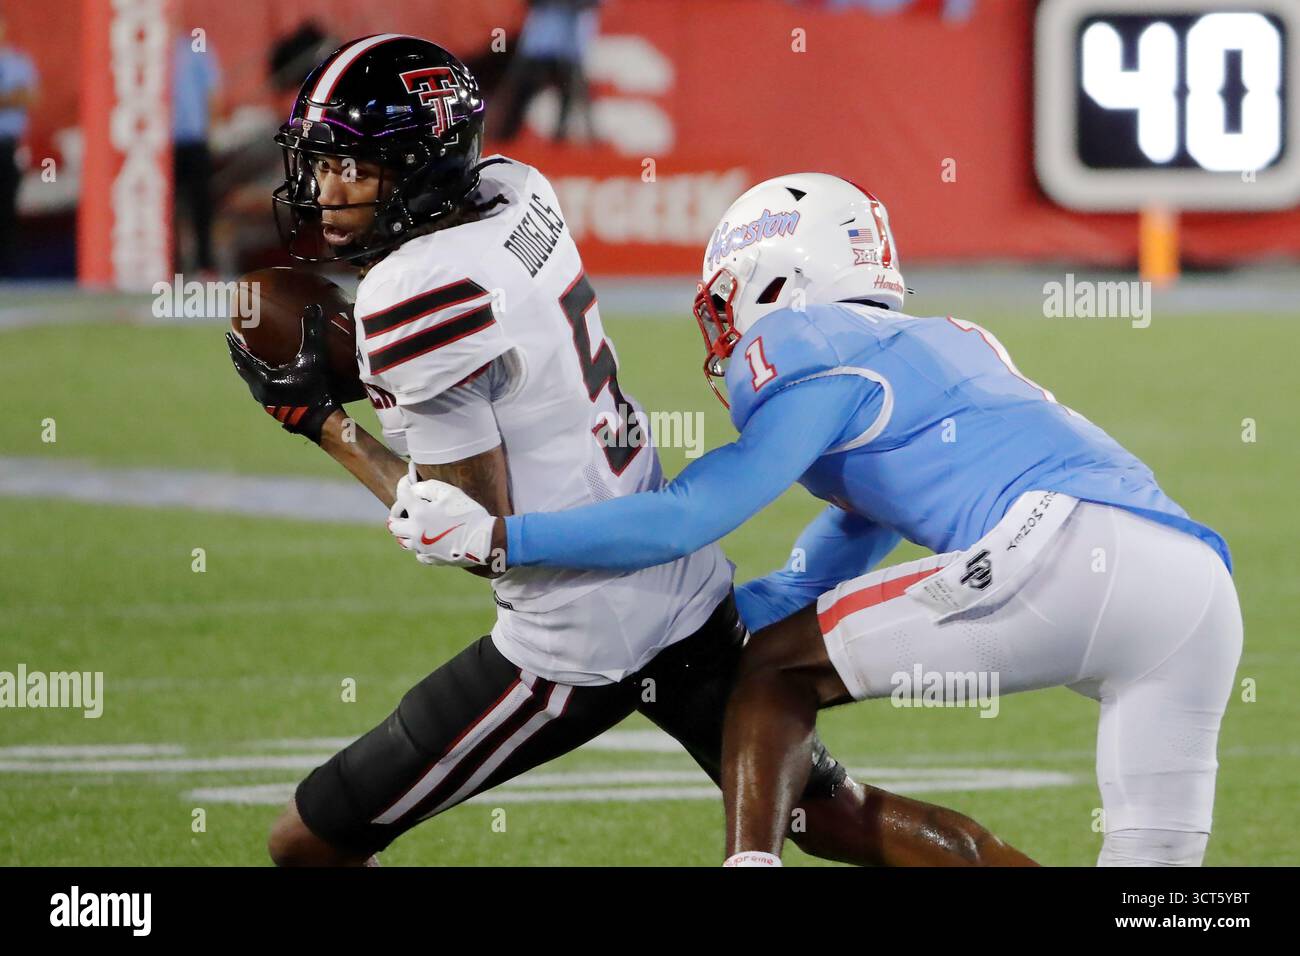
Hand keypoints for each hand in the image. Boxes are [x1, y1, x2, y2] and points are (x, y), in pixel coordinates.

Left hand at [226, 304, 338, 442]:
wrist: (321, 418)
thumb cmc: (315, 388)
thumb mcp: (314, 357)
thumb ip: (313, 332)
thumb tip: (313, 307)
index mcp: (263, 377)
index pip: (243, 358)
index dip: (235, 345)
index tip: (228, 334)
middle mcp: (260, 390)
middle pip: (242, 369)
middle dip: (238, 355)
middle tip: (235, 344)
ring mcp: (266, 401)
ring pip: (250, 380)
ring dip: (247, 368)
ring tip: (249, 358)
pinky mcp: (274, 408)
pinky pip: (259, 388)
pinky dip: (257, 377)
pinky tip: (267, 375)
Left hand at [387, 468, 496, 567]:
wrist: (484, 542)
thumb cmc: (468, 514)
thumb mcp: (450, 493)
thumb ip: (428, 487)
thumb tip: (413, 489)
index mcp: (418, 513)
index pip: (401, 495)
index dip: (403, 485)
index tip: (407, 481)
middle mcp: (415, 532)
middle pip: (393, 524)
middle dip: (398, 513)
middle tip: (408, 508)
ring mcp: (422, 548)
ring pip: (403, 541)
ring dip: (407, 531)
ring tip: (419, 524)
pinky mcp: (431, 559)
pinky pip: (418, 553)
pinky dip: (420, 545)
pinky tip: (430, 539)